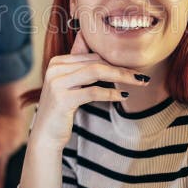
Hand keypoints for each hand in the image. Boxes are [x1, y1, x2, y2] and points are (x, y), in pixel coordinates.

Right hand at [29, 31, 147, 150]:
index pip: (92, 56)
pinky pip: (93, 92)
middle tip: (141, 75)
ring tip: (139, 82)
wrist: (45, 136)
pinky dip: (111, 93)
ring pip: (96, 72)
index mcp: (57, 62)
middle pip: (95, 62)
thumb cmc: (62, 110)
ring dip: (121, 76)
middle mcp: (55, 69)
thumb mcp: (70, 85)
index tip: (133, 67)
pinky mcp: (62, 99)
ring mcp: (57, 83)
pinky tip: (123, 96)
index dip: (114, 61)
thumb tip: (101, 50)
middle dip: (121, 68)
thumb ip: (81, 67)